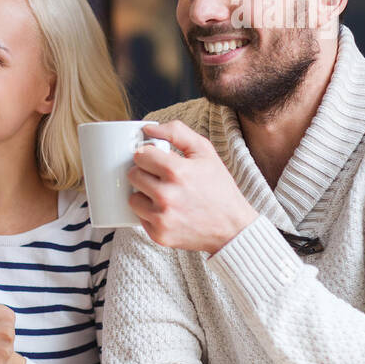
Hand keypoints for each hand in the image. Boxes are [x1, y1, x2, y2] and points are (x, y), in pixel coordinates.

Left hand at [128, 120, 259, 254]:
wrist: (233, 228)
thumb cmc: (218, 187)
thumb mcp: (205, 152)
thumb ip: (176, 132)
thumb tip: (146, 128)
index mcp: (177, 171)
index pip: (140, 155)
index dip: (148, 155)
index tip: (156, 160)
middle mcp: (167, 195)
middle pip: (133, 175)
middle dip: (144, 173)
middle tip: (160, 177)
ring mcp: (162, 218)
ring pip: (132, 198)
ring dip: (144, 195)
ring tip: (163, 194)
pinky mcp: (159, 235)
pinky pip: (139, 218)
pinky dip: (149, 213)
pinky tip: (167, 211)